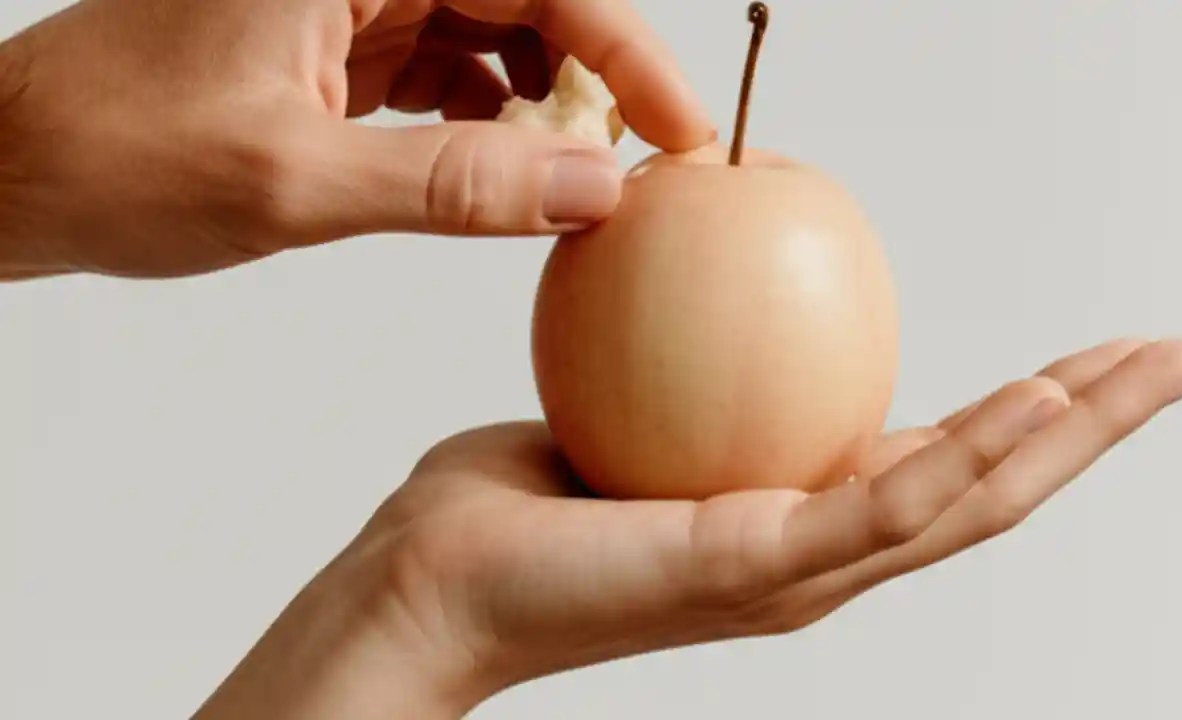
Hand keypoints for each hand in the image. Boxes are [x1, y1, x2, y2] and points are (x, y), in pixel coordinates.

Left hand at [0, 0, 713, 278]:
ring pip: (493, 28)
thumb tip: (592, 189)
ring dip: (538, 103)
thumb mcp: (296, 180)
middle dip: (588, 78)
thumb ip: (455, 182)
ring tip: (555, 180)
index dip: (626, 48)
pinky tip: (490, 168)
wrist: (17, 173)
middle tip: (628, 170)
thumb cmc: (116, 154)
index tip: (681, 131)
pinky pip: (447, 63)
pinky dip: (484, 116)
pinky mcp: (337, 40)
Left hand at [195, 338, 1181, 718]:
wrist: (435, 583)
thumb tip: (713, 283)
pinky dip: (973, 453)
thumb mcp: (636, 407)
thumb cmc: (522, 502)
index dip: (1036, 409)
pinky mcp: (754, 571)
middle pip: (987, 485)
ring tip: (1152, 372)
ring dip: (1071, 435)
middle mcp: (816, 556)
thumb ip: (695, 370)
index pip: (943, 457)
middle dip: (1094, 423)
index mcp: (796, 519)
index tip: (1100, 357)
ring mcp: (794, 572)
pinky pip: (882, 504)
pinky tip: (1044, 405)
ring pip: (965, 500)